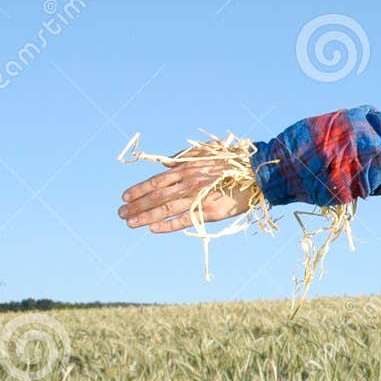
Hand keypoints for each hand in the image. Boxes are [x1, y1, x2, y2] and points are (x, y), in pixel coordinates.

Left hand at [118, 147, 253, 232]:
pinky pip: (185, 220)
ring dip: (145, 216)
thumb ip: (185, 156)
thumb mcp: (207, 151)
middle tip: (121, 213)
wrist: (258, 173)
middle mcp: (189, 183)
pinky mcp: (211, 212)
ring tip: (130, 223)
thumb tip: (165, 163)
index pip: (156, 181)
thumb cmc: (233, 161)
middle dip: (136, 205)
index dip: (139, 189)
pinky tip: (153, 229)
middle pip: (156, 197)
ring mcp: (199, 198)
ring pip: (166, 209)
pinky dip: (168, 225)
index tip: (125, 197)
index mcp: (187, 169)